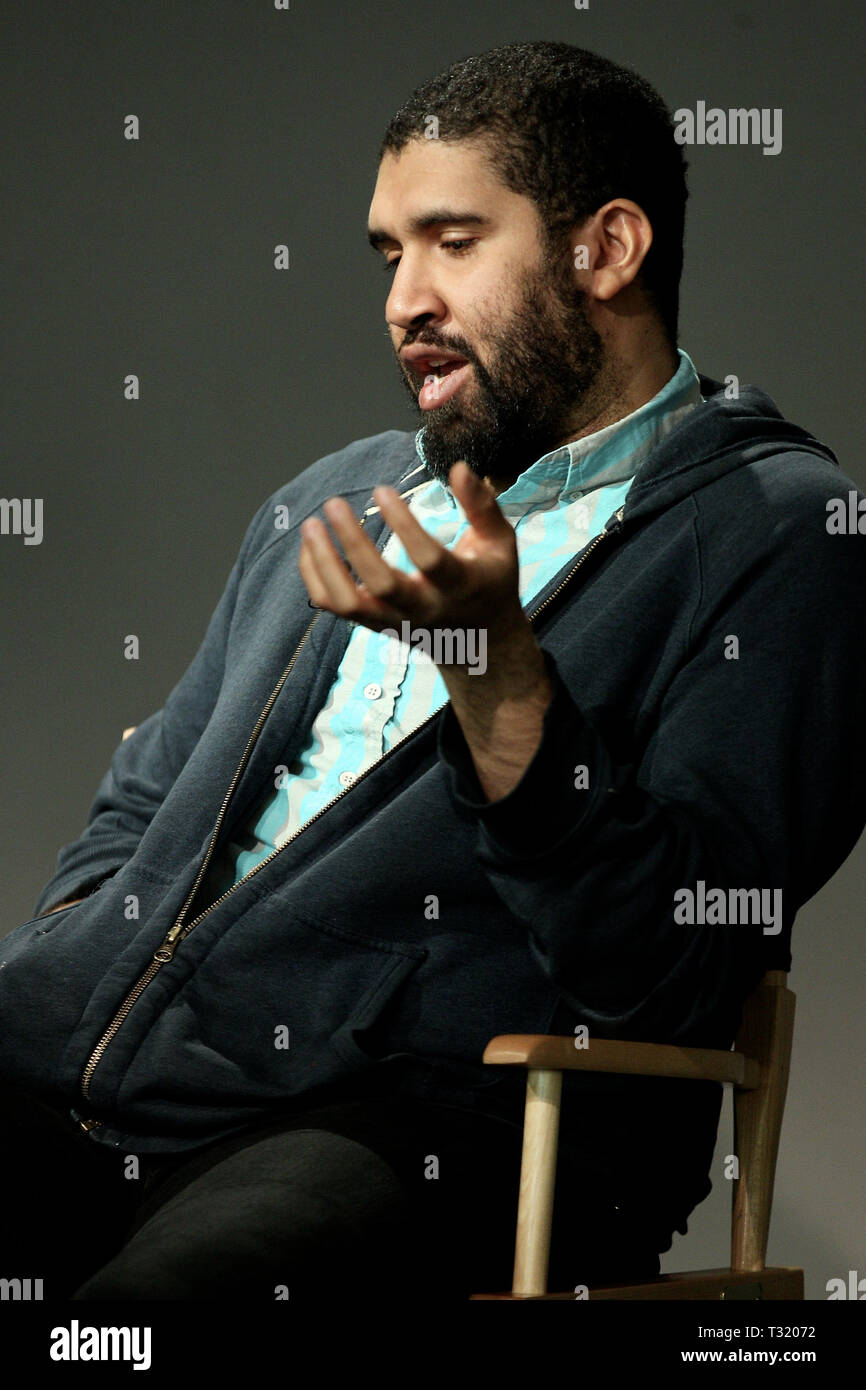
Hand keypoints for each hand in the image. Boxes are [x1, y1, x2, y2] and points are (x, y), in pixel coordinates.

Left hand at [298, 461, 525, 647]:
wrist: (479, 642)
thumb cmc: (490, 580)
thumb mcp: (499, 542)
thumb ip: (481, 505)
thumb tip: (459, 467)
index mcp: (460, 585)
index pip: (429, 560)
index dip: (404, 525)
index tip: (382, 490)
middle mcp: (424, 608)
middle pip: (381, 585)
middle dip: (353, 543)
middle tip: (334, 503)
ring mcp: (395, 620)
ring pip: (349, 603)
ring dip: (324, 564)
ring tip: (311, 525)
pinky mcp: (374, 625)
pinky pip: (335, 606)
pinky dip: (316, 577)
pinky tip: (311, 545)